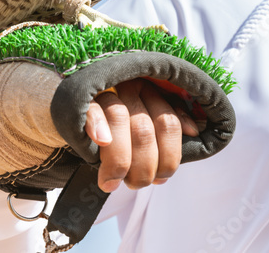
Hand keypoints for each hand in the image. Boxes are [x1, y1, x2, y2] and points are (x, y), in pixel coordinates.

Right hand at [85, 79, 199, 191]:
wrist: (76, 111)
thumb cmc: (121, 128)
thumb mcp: (148, 128)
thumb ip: (168, 130)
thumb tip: (193, 132)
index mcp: (152, 90)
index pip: (169, 124)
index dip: (169, 155)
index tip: (162, 176)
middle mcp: (130, 85)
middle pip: (144, 130)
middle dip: (143, 167)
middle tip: (137, 183)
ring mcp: (105, 91)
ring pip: (119, 120)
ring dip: (119, 159)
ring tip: (113, 182)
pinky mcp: (81, 99)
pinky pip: (92, 109)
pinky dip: (98, 125)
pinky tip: (101, 141)